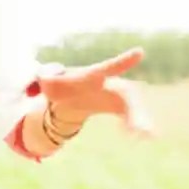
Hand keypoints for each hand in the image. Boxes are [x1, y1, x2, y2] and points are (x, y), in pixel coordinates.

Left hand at [35, 49, 152, 134]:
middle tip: (142, 121)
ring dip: (142, 121)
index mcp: (95, 75)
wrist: (72, 95)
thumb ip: (44, 77)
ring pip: (134, 108)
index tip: (140, 52)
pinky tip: (148, 136)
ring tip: (150, 135)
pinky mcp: (120, 108)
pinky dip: (139, 126)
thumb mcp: (49, 83)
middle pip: (127, 93)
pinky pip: (132, 118)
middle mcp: (111, 83)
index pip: (110, 67)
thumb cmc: (60, 86)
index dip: (124, 61)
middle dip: (135, 106)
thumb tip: (38, 78)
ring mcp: (117, 96)